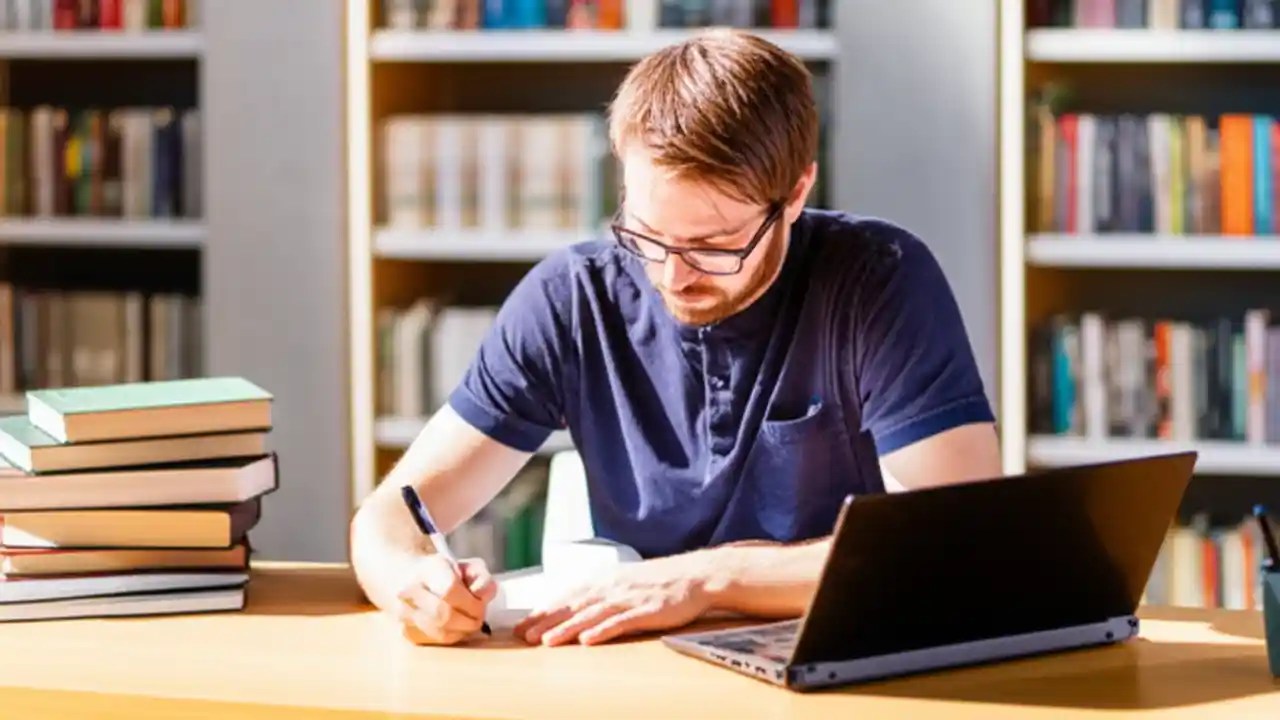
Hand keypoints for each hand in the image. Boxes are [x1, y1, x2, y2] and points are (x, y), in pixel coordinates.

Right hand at [394, 555, 496, 645]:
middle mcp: (408, 591)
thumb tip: (481, 595)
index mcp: (427, 569)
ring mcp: (403, 613)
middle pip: (442, 615)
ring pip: (438, 632)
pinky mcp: (404, 631)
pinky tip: (456, 629)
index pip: (449, 590)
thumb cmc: (442, 572)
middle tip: (478, 618)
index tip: (481, 604)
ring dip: (461, 632)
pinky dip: (450, 638)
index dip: (471, 602)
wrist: (404, 577)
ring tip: (468, 623)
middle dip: (468, 620)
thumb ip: (481, 578)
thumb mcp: (466, 566)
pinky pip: (433, 642)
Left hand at [514, 555, 712, 646]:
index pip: (566, 596)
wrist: (694, 575)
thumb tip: (576, 606)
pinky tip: (587, 640)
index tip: (523, 624)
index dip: (543, 611)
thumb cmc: (660, 580)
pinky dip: (602, 631)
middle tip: (523, 636)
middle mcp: (611, 587)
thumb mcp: (624, 579)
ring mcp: (627, 599)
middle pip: (572, 606)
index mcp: (604, 579)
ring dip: (566, 629)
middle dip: (545, 621)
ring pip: (590, 615)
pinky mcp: (645, 611)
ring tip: (546, 641)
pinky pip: (619, 623)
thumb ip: (601, 592)